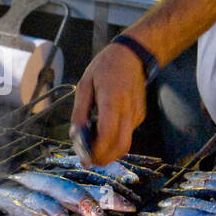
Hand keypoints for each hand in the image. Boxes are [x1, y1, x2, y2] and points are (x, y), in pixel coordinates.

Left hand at [71, 42, 146, 165]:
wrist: (132, 56)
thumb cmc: (105, 67)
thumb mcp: (84, 85)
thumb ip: (79, 112)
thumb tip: (76, 135)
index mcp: (112, 99)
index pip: (108, 133)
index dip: (97, 150)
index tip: (85, 156)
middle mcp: (128, 109)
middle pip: (121, 146)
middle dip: (104, 158)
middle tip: (88, 160)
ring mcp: (136, 114)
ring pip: (126, 144)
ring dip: (109, 152)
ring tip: (93, 147)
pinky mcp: (139, 116)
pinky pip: (127, 134)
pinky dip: (114, 140)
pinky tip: (103, 132)